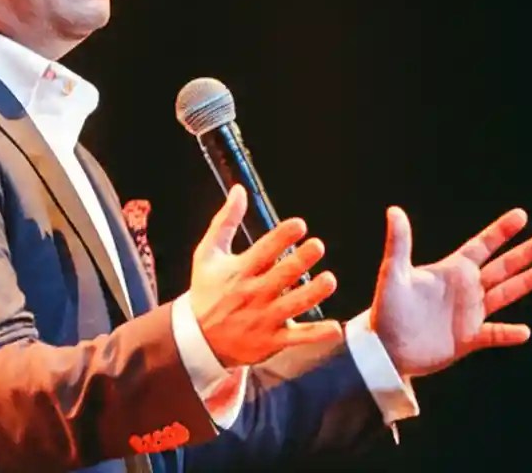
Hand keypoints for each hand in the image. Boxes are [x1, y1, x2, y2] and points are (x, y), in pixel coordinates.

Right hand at [189, 184, 342, 366]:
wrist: (197, 338)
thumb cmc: (206, 290)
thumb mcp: (208, 253)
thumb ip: (225, 220)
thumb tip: (239, 190)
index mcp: (240, 270)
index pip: (264, 250)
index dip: (282, 236)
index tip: (299, 225)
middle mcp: (254, 293)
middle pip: (283, 275)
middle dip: (301, 260)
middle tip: (318, 246)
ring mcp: (264, 319)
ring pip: (294, 304)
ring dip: (314, 292)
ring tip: (329, 280)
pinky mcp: (272, 341)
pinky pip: (297, 337)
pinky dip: (316, 334)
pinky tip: (334, 328)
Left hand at [370, 206, 531, 377]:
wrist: (384, 350)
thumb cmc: (386, 310)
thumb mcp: (392, 275)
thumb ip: (398, 244)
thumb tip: (393, 210)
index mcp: (451, 271)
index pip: (482, 246)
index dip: (500, 231)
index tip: (522, 216)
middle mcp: (464, 290)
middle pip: (501, 267)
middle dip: (524, 254)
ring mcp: (468, 314)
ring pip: (504, 295)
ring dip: (526, 282)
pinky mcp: (468, 339)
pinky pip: (494, 335)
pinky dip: (508, 334)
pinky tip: (525, 332)